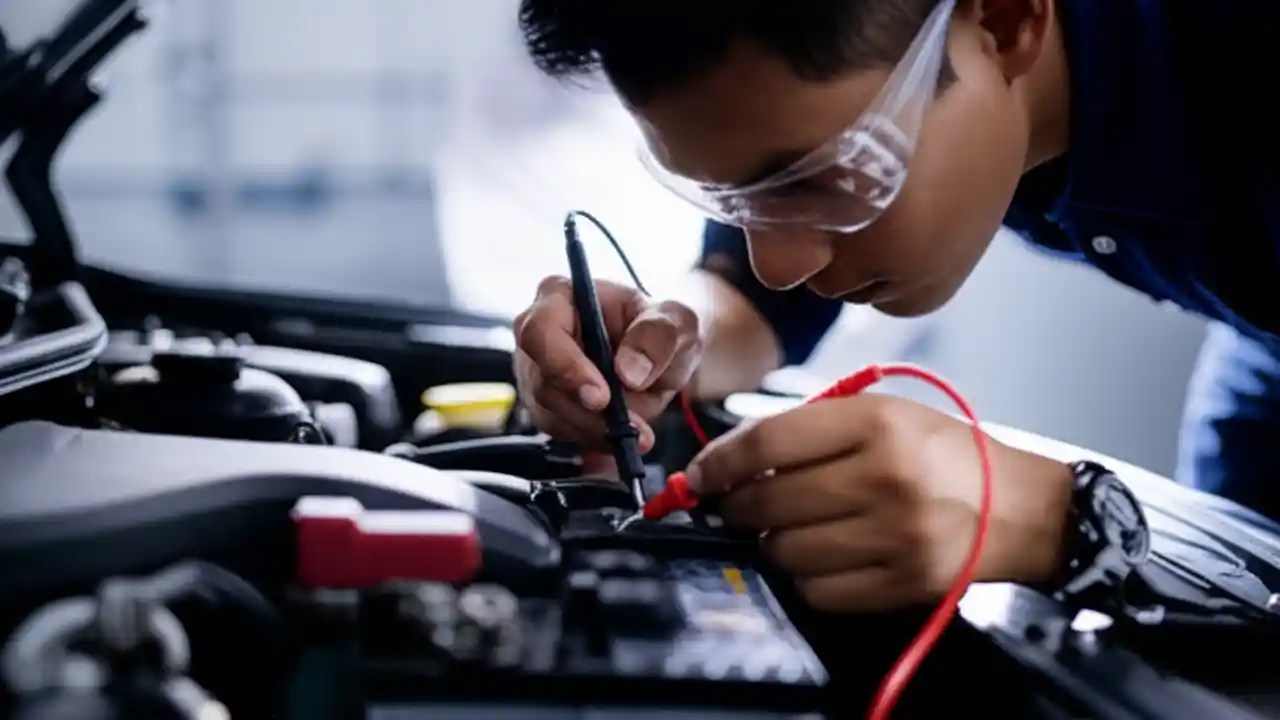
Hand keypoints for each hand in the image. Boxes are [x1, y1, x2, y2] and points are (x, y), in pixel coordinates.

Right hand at [513, 275, 701, 453]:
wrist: (662, 354)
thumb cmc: (660, 327)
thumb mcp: (676, 321)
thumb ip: (658, 336)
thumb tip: (629, 373)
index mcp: (559, 296)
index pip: (540, 332)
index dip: (566, 368)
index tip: (601, 397)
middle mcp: (538, 335)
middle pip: (545, 384)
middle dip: (590, 413)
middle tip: (632, 428)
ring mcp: (538, 374)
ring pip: (553, 415)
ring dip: (598, 429)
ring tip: (639, 430)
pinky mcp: (548, 408)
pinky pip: (564, 432)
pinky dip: (597, 439)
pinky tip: (623, 433)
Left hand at [685, 393, 1074, 612]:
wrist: (1020, 508)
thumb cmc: (940, 454)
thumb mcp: (882, 414)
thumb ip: (808, 431)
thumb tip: (729, 463)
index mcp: (875, 423)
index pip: (766, 444)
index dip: (717, 464)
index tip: (698, 476)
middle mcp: (884, 477)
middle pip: (767, 503)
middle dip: (734, 508)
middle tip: (733, 506)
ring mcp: (895, 536)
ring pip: (785, 552)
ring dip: (770, 543)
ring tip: (784, 529)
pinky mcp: (903, 583)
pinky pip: (817, 591)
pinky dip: (803, 577)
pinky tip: (817, 557)